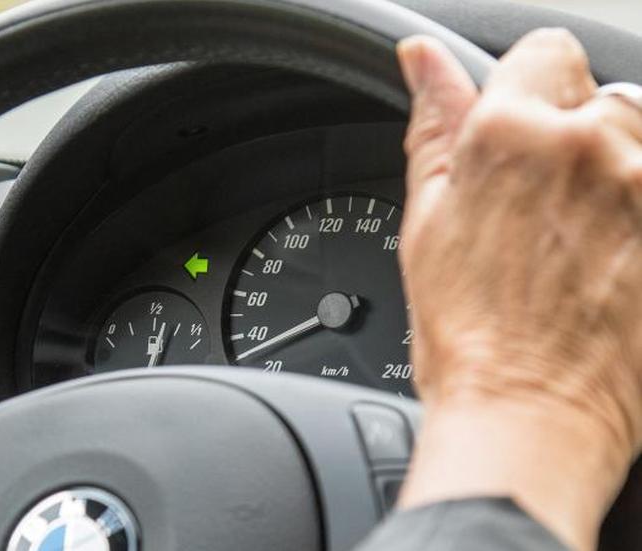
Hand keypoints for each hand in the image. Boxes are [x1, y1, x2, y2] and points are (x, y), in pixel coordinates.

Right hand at [396, 30, 641, 550]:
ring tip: (581, 245)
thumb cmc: (470, 337)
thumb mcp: (427, 221)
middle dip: (573, 138)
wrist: (532, 421)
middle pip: (601, 94)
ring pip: (640, 141)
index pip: (542, 52)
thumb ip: (433, 126)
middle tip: (542, 213)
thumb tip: (422, 60)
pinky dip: (635, 214)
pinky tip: (610, 265)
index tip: (521, 142)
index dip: (525, 96)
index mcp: (512, 134)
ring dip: (616, 175)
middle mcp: (593, 146)